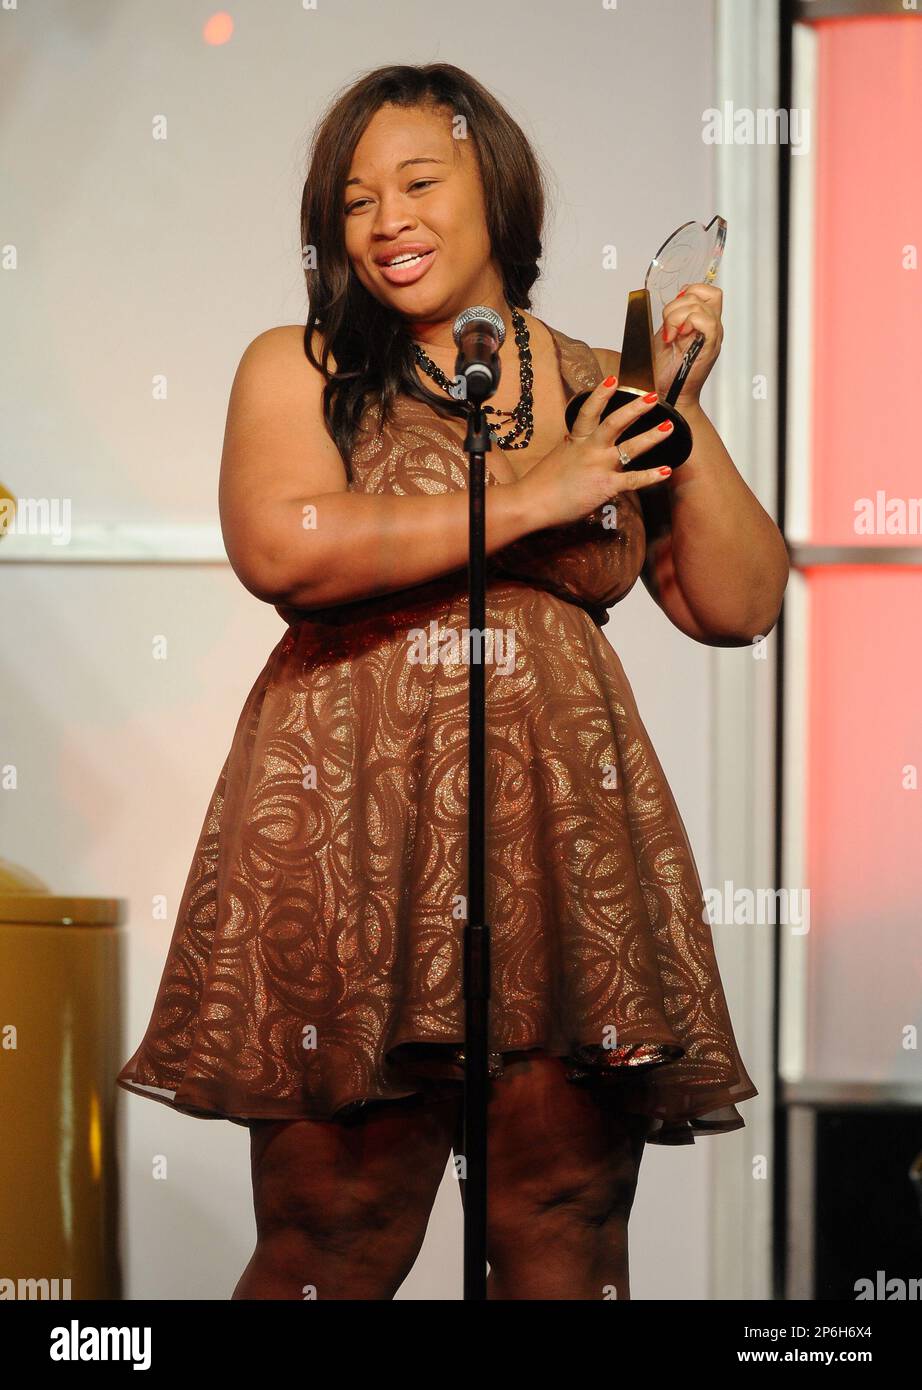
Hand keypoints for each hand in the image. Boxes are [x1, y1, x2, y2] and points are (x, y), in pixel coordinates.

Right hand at [520, 376, 674, 529]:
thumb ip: (573, 453)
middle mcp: (589, 449)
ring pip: (630, 448)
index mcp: (575, 440)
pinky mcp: (605, 486)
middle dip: (635, 408)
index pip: (589, 411)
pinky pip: (633, 480)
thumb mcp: (558, 459)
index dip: (601, 394)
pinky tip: (667, 471)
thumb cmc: (540, 485)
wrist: (530, 503)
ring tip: (669, 427)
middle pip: (615, 423)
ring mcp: (598, 466)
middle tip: (653, 396)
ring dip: (651, 437)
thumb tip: (582, 455)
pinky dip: (651, 476)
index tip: (613, 379)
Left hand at [652, 282, 723, 409]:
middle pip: (706, 293)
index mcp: (702, 323)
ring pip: (701, 305)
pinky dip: (688, 324)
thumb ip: (674, 315)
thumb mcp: (665, 333)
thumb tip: (676, 296)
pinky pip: (707, 322)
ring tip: (670, 336)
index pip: (706, 291)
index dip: (689, 292)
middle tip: (668, 327)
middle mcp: (711, 328)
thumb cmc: (664, 370)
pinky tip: (677, 338)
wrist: (665, 394)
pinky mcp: (709, 348)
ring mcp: (712, 337)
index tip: (671, 312)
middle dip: (677, 305)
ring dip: (677, 317)